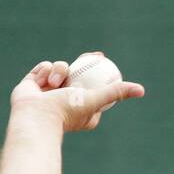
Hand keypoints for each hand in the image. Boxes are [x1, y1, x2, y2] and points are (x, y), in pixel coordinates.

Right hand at [8, 54, 144, 132]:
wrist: (35, 117)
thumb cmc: (67, 111)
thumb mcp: (95, 99)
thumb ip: (116, 93)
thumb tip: (141, 90)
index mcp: (83, 109)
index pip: (93, 83)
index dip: (97, 69)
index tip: (101, 58)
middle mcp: (66, 101)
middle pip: (77, 73)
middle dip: (81, 64)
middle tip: (88, 57)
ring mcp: (48, 93)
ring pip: (59, 68)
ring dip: (58, 70)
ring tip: (54, 83)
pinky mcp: (32, 86)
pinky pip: (42, 69)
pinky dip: (43, 71)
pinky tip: (41, 82)